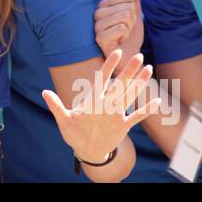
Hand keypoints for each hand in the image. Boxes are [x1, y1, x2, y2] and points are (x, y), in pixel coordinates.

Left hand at [43, 50, 158, 164]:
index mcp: (93, 99)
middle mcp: (106, 103)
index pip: (102, 78)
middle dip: (129, 71)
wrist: (86, 149)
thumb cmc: (73, 133)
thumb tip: (44, 92)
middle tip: (139, 56)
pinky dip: (146, 110)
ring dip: (139, 84)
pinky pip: (137, 116)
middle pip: (120, 84)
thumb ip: (56, 107)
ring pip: (130, 95)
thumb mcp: (63, 120)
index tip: (117, 52)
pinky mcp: (122, 126)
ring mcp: (116, 113)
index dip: (109, 66)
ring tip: (148, 70)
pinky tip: (158, 101)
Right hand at [94, 0, 142, 55]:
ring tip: (123, 35)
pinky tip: (119, 41)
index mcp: (103, 5)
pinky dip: (125, 35)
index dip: (134, 10)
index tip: (127, 21)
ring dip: (129, 27)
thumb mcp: (135, 17)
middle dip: (132, 20)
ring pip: (125, 16)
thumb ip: (134, 2)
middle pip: (127, 8)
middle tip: (126, 30)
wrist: (129, 56)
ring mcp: (97, 25)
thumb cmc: (130, 36)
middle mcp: (97, 13)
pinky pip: (121, 28)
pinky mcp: (100, 37)